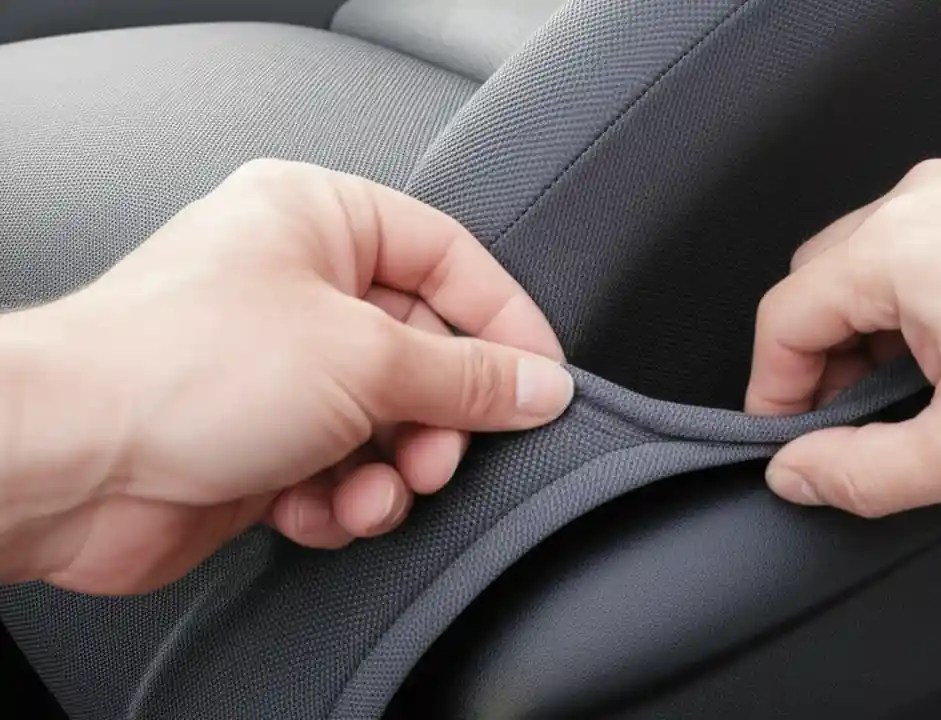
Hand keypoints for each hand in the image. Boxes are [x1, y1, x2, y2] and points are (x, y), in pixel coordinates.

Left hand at [0, 159, 573, 593]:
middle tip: (441, 454)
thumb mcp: (364, 359)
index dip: (503, 321)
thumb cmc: (183, 368)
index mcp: (318, 219)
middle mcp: (298, 285)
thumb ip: (466, 376)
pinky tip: (323, 509)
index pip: (449, 257)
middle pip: (424, 349)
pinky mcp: (261, 438)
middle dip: (438, 418)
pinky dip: (344, 498)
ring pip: (389, 420)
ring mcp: (279, 364)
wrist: (70, 463)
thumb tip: (538, 384)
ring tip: (376, 490)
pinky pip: (343, 467)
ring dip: (394, 469)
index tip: (541, 379)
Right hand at [746, 159, 940, 516]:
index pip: (785, 318)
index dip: (774, 392)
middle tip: (854, 429)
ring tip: (919, 395)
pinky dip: (911, 306)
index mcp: (902, 248)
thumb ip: (864, 472)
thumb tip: (798, 475)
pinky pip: (915, 250)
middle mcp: (923, 201)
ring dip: (869, 336)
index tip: (790, 441)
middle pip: (818, 286)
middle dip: (821, 364)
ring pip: (865, 268)